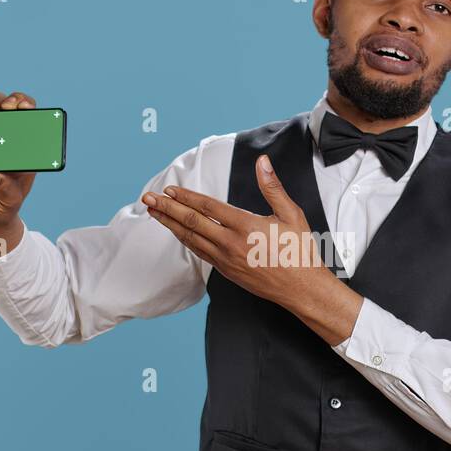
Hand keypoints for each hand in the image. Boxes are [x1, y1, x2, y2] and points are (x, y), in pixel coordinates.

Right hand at [0, 90, 36, 255]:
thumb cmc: (3, 205)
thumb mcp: (9, 200)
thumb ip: (5, 188)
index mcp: (26, 150)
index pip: (32, 121)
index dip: (29, 108)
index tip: (24, 108)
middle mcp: (9, 138)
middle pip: (12, 108)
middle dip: (10, 100)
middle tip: (7, 107)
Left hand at [142, 154, 362, 344]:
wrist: (302, 288)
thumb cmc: (299, 250)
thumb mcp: (291, 214)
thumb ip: (272, 187)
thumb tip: (262, 162)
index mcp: (245, 225)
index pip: (207, 207)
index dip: (186, 197)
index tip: (169, 190)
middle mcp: (230, 243)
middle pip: (191, 223)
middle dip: (167, 209)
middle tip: (148, 199)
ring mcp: (226, 259)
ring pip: (191, 239)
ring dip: (170, 225)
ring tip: (154, 213)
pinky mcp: (227, 271)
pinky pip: (200, 253)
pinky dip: (185, 241)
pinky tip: (178, 234)